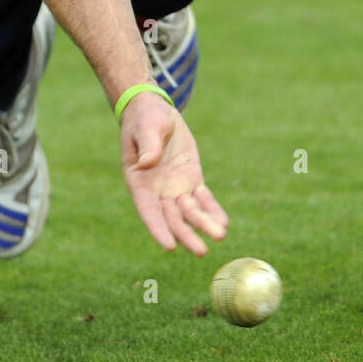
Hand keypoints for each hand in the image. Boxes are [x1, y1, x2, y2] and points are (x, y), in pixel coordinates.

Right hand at [119, 92, 228, 253]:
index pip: (148, 211)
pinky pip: (203, 199)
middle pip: (173, 218)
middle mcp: (157, 191)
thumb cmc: (144, 118)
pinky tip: (223, 222)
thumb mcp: (145, 127)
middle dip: (187, 234)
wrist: (154, 111)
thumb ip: (148, 145)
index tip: (170, 246)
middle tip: (202, 250)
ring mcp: (175, 187)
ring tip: (220, 236)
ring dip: (204, 224)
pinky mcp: (191, 180)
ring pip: (190, 212)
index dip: (158, 229)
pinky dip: (212, 210)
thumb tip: (148, 162)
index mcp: (139, 182)